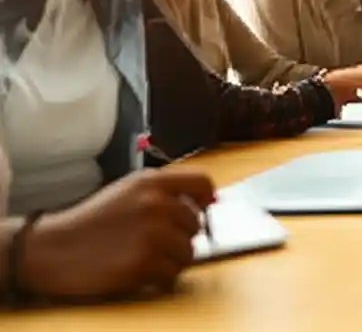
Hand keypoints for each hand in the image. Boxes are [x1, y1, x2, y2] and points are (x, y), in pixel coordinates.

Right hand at [21, 169, 214, 299]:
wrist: (53, 248)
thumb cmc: (93, 221)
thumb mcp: (128, 191)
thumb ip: (167, 191)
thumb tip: (212, 200)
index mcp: (151, 182)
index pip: (203, 183)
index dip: (206, 199)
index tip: (202, 209)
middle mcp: (155, 205)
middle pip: (197, 224)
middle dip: (180, 236)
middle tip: (152, 240)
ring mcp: (150, 234)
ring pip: (189, 251)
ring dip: (171, 258)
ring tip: (144, 254)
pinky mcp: (143, 263)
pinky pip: (173, 273)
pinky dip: (159, 276)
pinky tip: (137, 268)